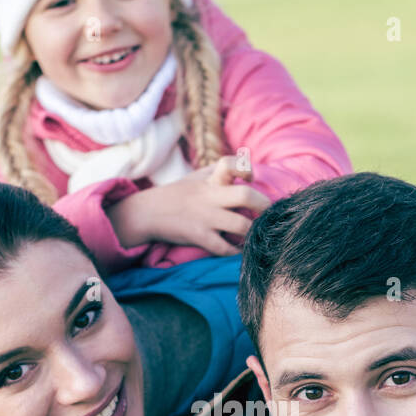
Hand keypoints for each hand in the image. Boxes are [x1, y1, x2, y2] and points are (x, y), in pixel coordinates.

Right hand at [107, 156, 270, 256]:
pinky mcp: (198, 236)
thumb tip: (248, 169)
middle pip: (245, 196)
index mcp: (210, 179)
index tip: (250, 178)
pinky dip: (236, 252)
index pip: (231, 164)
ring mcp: (204, 217)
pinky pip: (224, 248)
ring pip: (241, 225)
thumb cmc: (178, 194)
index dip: (246, 169)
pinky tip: (241, 252)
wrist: (147, 212)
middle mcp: (209, 196)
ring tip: (257, 234)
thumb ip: (220, 171)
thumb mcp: (197, 176)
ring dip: (254, 232)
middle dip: (264, 206)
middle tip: (269, 213)